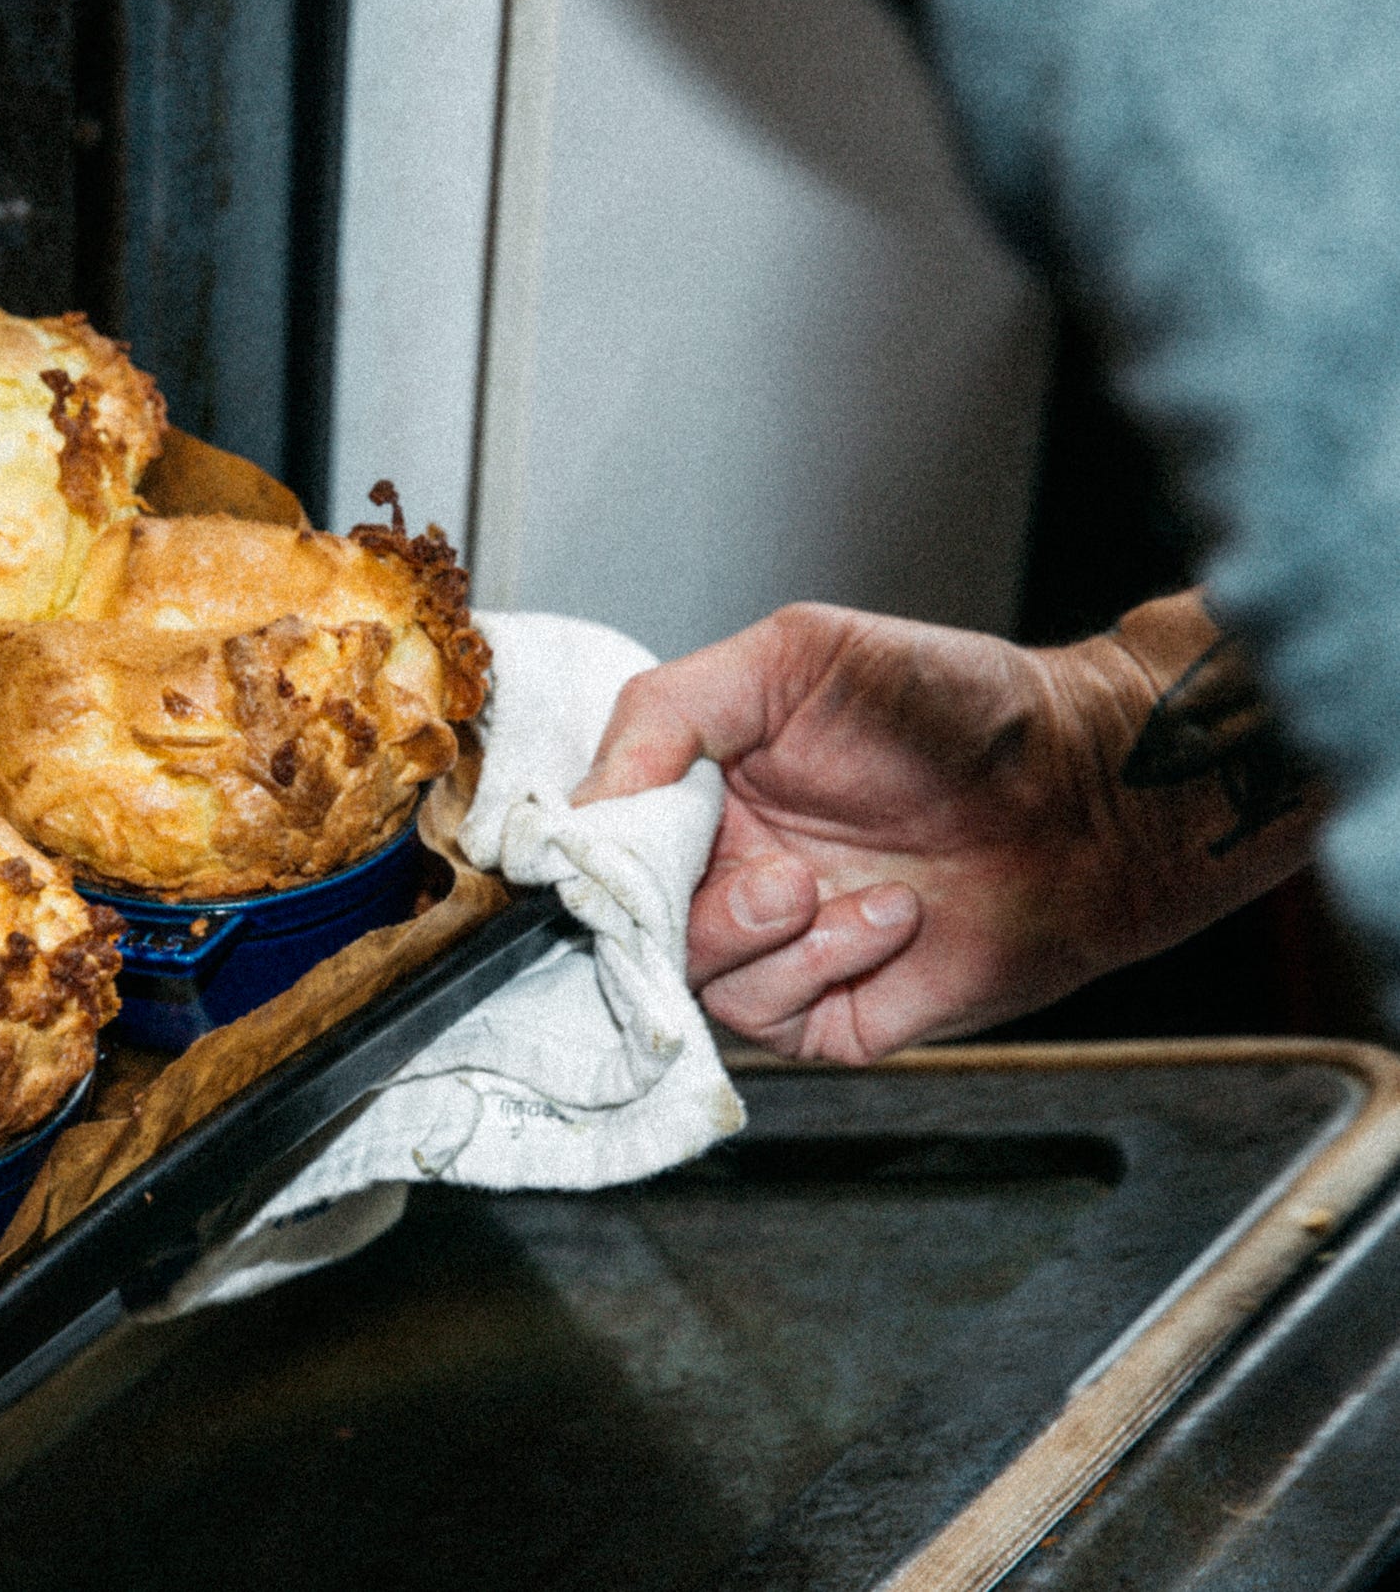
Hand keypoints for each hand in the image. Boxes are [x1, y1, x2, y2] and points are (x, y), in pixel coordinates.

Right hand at [571, 597, 1315, 1061]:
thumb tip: (583, 799)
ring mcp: (777, 948)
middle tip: (756, 865)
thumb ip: (669, 710)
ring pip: (692, 983)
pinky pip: (775, 1022)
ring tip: (823, 885)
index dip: (589, 853)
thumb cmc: (962, 708)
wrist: (1094, 789)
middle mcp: (725, 873)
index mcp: (697, 792)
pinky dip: (822, 967)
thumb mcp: (795, 655)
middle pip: (625, 926)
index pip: (594, 841)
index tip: (605, 849)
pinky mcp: (831, 1013)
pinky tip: (890, 919)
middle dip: (670, 906)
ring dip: (755, 934)